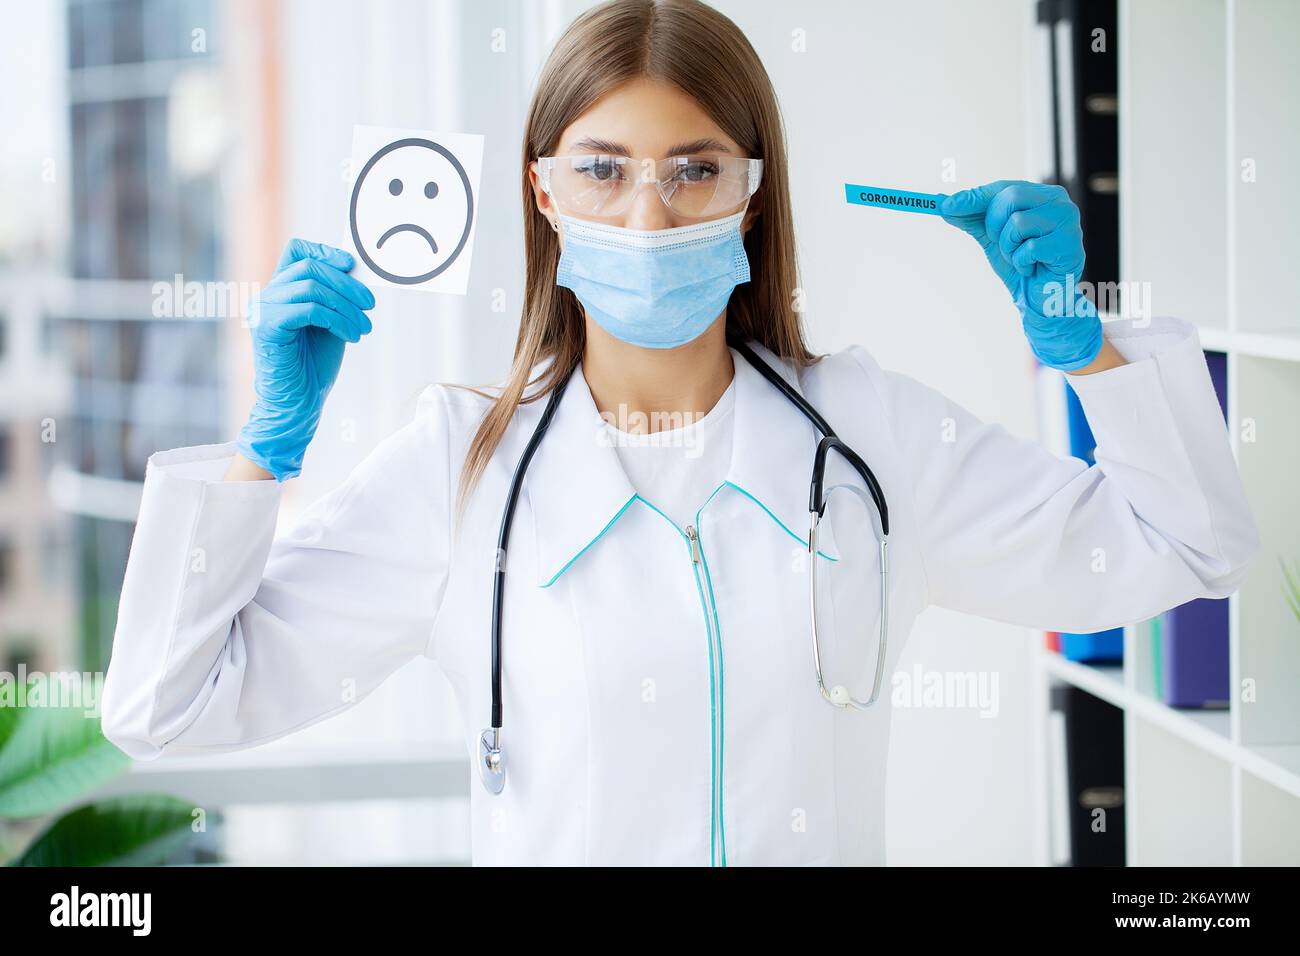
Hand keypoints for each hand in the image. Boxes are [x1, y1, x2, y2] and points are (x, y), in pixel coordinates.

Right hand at [236, 239, 374, 480]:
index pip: (297, 251)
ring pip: (310, 286)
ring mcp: (262, 310)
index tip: (353, 265)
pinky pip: (308, 309)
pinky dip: (336, 320)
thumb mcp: (331, 322)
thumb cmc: (313, 367)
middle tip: (370, 305)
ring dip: (346, 306)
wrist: (298, 405)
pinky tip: (351, 336)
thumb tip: (357, 270)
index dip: (325, 251)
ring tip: (364, 327)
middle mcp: (266, 296)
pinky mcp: (266, 327)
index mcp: (280, 292)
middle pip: (309, 267)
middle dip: (347, 284)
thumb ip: (336, 297)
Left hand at [940, 180, 1101, 370]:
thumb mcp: (992, 237)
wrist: (1041, 297)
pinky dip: (1022, 263)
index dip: (975, 197)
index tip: (946, 207)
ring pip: (1019, 223)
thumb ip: (971, 218)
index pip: (1003, 187)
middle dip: (995, 225)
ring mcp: (1068, 222)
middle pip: (1011, 198)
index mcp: (1042, 195)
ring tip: (1020, 258)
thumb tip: (943, 204)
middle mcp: (1059, 202)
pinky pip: (1030, 249)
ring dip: (1008, 248)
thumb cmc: (1020, 263)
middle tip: (1000, 244)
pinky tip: (1032, 268)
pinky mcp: (1069, 245)